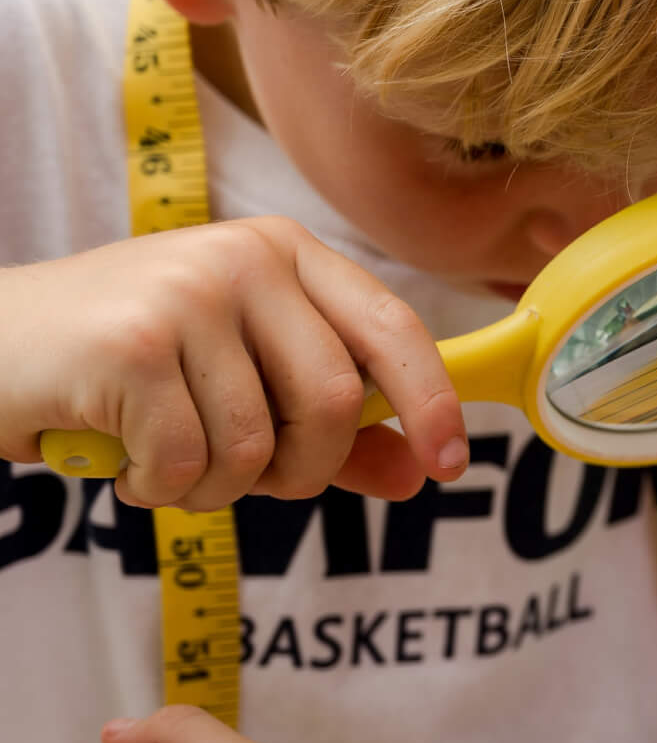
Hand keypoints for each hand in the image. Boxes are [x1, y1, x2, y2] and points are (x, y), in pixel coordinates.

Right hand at [1, 217, 467, 507]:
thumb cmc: (121, 369)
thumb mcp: (237, 383)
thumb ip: (331, 428)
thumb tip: (420, 470)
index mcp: (284, 253)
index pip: (391, 325)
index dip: (431, 400)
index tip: (449, 464)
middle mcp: (244, 258)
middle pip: (334, 400)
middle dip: (298, 470)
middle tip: (238, 475)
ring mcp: (187, 294)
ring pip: (259, 446)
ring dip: (214, 488)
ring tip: (163, 457)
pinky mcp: (133, 346)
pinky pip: (188, 465)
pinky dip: (158, 489)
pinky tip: (120, 457)